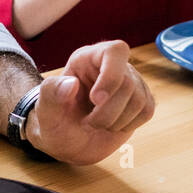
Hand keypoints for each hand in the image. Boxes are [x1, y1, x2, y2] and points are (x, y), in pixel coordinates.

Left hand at [26, 40, 154, 164]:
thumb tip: (71, 84)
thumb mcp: (45, 111)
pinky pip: (147, 111)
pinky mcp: (141, 99)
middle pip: (127, 83)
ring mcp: (130, 82)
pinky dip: (128, 125)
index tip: (96, 99)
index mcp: (88, 58)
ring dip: (116, 121)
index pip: (115, 51)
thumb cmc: (55, 122)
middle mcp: (112, 65)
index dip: (110, 75)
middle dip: (107, 112)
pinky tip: (112, 125)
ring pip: (139, 99)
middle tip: (89, 123)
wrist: (68, 141)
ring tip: (98, 124)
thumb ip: (50, 94)